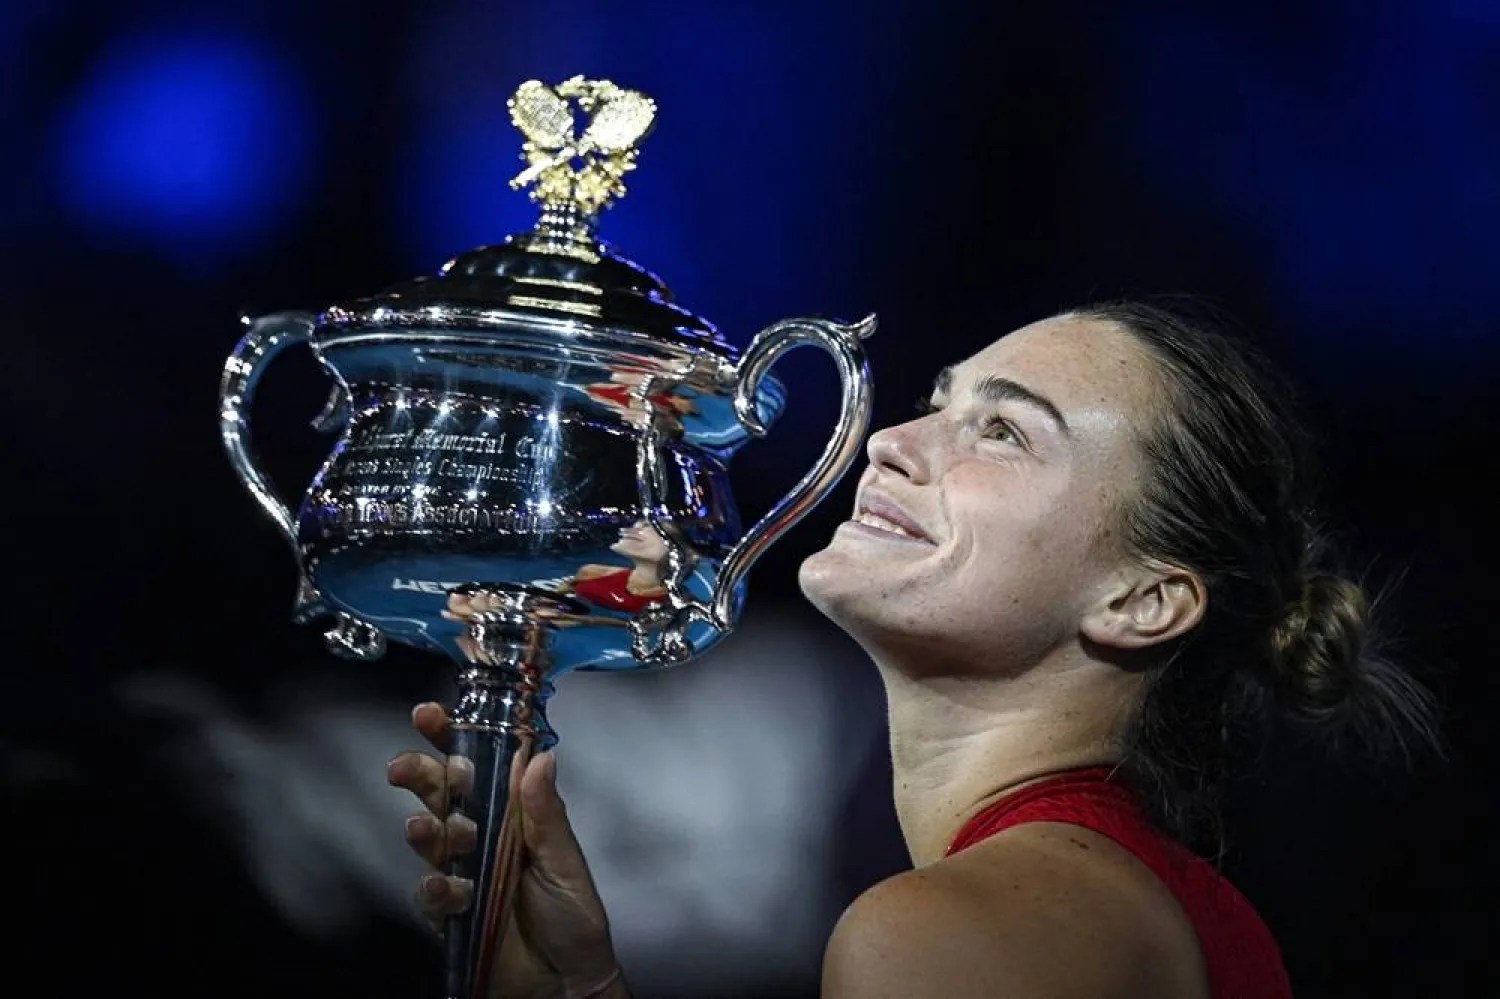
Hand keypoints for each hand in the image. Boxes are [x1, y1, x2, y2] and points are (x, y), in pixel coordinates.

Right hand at [388, 703, 626, 998]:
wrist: (569, 980)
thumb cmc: (573, 915)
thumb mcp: (565, 860)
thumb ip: (546, 814)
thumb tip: (539, 756)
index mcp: (511, 813)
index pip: (478, 766)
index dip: (452, 737)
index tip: (429, 714)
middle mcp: (482, 836)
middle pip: (440, 795)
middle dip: (419, 775)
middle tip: (404, 766)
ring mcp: (461, 872)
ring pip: (429, 839)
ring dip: (425, 830)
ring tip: (428, 828)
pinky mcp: (450, 912)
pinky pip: (430, 894)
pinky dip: (435, 889)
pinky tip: (450, 889)